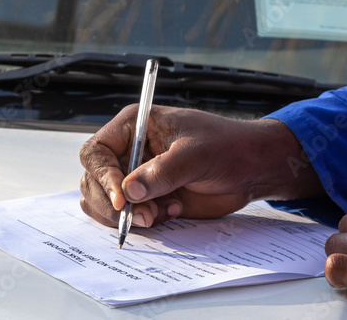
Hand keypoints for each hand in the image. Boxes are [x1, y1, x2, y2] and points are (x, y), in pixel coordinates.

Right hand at [79, 105, 321, 227]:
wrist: (252, 168)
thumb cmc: (228, 147)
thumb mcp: (197, 154)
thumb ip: (163, 172)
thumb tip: (129, 191)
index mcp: (135, 125)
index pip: (96, 152)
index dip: (102, 177)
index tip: (123, 200)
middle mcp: (130, 150)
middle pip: (94, 182)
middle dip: (115, 205)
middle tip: (146, 215)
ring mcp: (137, 175)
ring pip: (106, 203)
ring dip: (130, 216)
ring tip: (164, 211)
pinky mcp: (148, 197)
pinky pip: (128, 217)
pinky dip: (145, 221)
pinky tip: (174, 210)